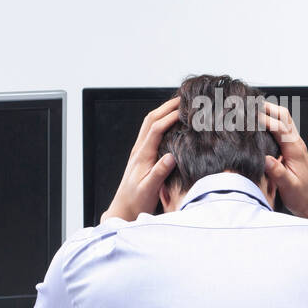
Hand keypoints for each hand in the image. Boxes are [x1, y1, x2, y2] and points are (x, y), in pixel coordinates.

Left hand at [99, 96, 179, 222]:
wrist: (123, 209)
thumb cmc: (135, 201)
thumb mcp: (148, 190)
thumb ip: (159, 173)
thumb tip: (170, 157)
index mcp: (142, 155)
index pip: (156, 129)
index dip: (170, 117)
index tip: (185, 110)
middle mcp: (139, 149)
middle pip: (151, 120)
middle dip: (166, 106)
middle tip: (183, 97)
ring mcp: (139, 151)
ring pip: (149, 123)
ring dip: (162, 110)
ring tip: (178, 103)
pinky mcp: (142, 154)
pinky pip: (150, 131)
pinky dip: (160, 120)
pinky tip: (169, 121)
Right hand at [257, 101, 307, 221]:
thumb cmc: (302, 196)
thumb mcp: (289, 186)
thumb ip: (277, 172)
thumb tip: (265, 159)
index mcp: (295, 150)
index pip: (279, 127)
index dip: (263, 118)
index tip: (248, 113)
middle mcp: (297, 144)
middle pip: (284, 116)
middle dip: (267, 107)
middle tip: (249, 102)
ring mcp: (296, 145)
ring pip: (284, 120)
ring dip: (270, 111)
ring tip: (253, 107)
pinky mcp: (293, 150)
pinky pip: (282, 129)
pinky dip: (272, 121)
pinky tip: (261, 123)